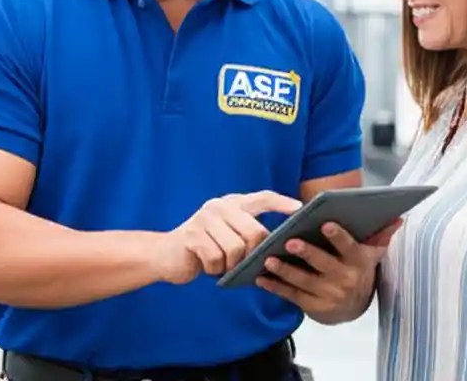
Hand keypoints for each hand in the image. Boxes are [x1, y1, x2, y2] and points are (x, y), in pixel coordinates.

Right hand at [152, 191, 303, 284]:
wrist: (165, 255)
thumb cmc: (204, 249)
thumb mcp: (227, 236)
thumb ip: (248, 233)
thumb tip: (280, 246)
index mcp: (232, 203)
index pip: (263, 197)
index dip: (283, 203)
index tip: (301, 210)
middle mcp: (219, 206)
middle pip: (254, 232)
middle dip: (252, 254)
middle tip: (242, 263)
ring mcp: (204, 219)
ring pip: (236, 249)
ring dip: (230, 265)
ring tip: (221, 264)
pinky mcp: (192, 236)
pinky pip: (217, 260)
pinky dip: (214, 269)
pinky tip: (206, 265)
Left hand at [256, 219, 401, 321]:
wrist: (353, 307)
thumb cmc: (357, 268)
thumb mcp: (371, 253)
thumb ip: (381, 235)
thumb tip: (398, 218)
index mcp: (359, 262)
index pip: (349, 247)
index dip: (338, 237)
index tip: (325, 224)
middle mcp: (345, 280)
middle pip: (323, 264)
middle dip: (306, 253)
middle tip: (289, 241)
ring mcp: (329, 295)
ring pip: (304, 281)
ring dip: (285, 270)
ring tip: (268, 259)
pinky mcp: (314, 308)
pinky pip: (292, 296)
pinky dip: (275, 287)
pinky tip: (261, 277)